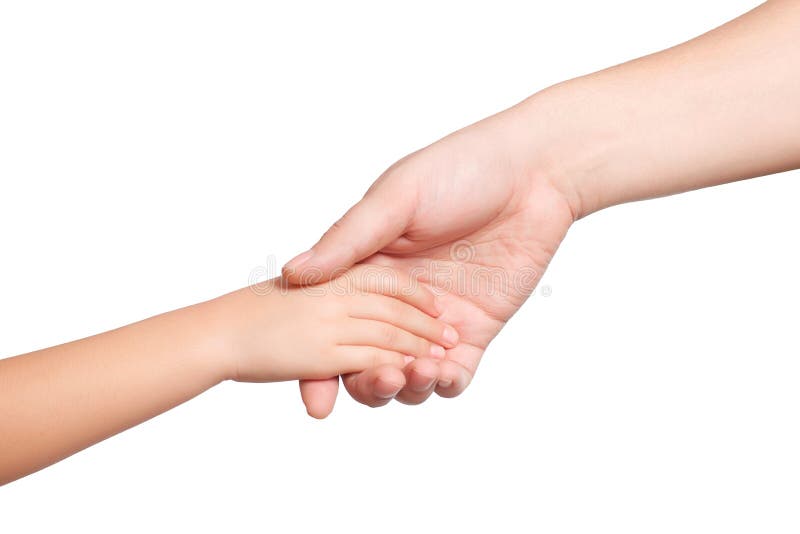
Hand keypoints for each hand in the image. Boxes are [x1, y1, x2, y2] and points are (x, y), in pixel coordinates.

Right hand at [284, 101, 576, 415]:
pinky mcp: (474, 329)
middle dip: (364, 382)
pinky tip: (442, 373)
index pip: (331, 326)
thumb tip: (293, 275)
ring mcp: (434, 319)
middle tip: (376, 380)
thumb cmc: (458, 170)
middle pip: (365, 360)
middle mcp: (396, 300)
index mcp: (366, 270)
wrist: (531, 173)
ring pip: (407, 374)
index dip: (316, 365)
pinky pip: (455, 373)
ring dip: (404, 386)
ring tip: (410, 374)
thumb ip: (347, 241)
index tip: (314, 396)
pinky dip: (444, 383)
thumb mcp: (395, 199)